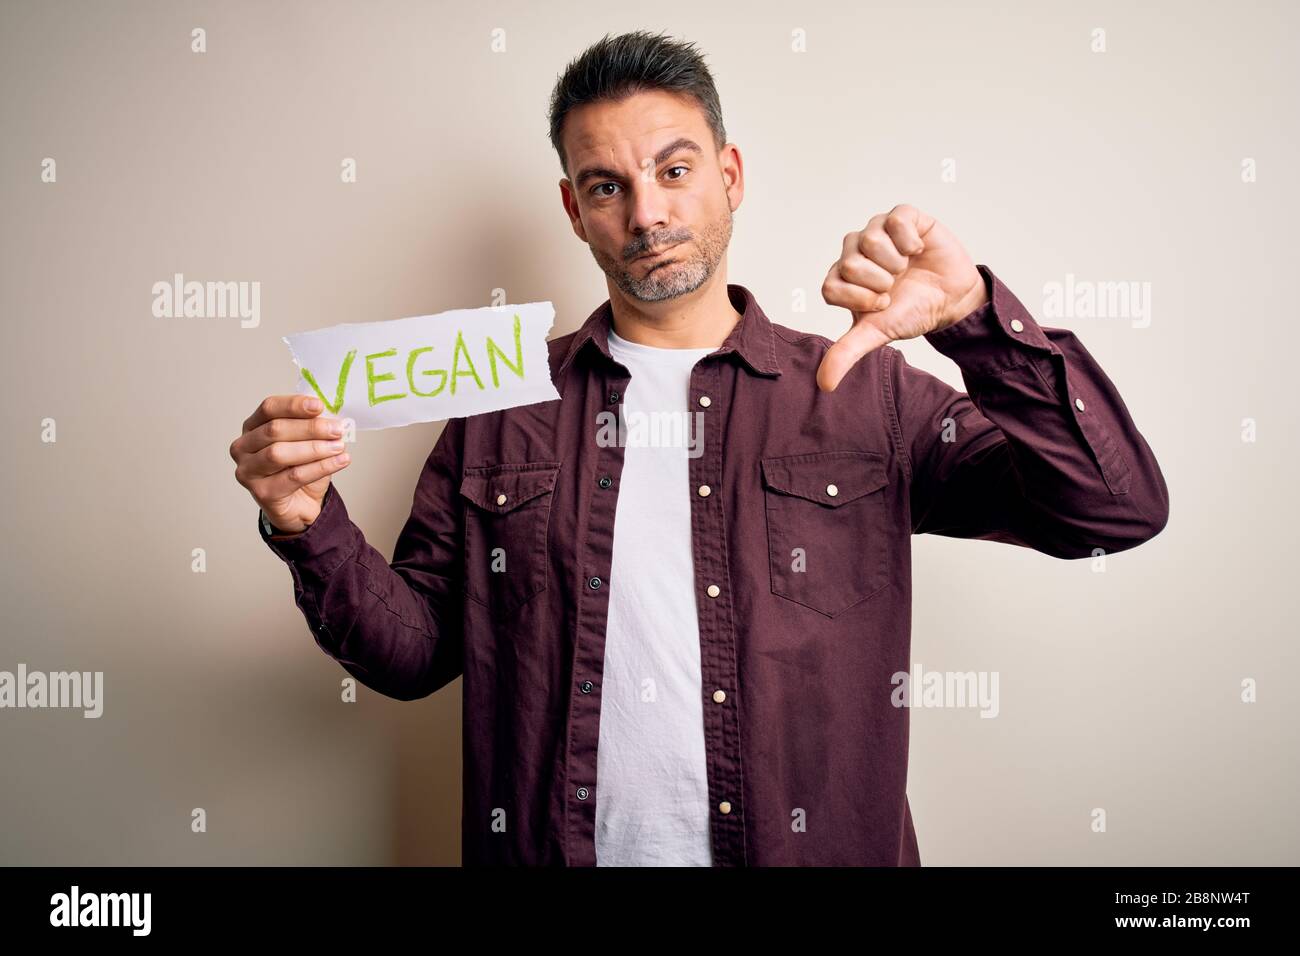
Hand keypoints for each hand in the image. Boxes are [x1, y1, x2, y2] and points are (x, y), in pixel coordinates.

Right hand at [230, 395, 350, 533]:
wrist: (300, 505)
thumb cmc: (300, 468)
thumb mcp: (307, 442)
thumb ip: (314, 426)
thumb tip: (332, 415)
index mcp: (252, 427)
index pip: (269, 408)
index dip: (294, 405)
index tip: (319, 405)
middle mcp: (243, 447)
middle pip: (275, 430)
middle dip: (310, 428)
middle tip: (337, 429)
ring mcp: (247, 471)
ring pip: (279, 453)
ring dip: (314, 448)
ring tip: (339, 446)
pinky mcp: (261, 492)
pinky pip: (293, 476)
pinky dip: (320, 467)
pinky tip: (340, 461)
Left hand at [817, 203, 986, 390]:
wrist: (951, 300)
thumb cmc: (910, 313)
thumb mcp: (877, 334)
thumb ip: (847, 353)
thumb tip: (824, 385)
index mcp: (841, 278)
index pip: (830, 287)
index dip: (860, 300)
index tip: (882, 304)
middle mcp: (854, 251)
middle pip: (849, 264)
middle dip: (879, 283)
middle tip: (895, 286)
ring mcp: (877, 230)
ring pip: (870, 240)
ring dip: (895, 263)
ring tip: (906, 269)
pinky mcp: (902, 216)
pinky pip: (896, 219)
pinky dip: (910, 241)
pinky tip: (918, 251)